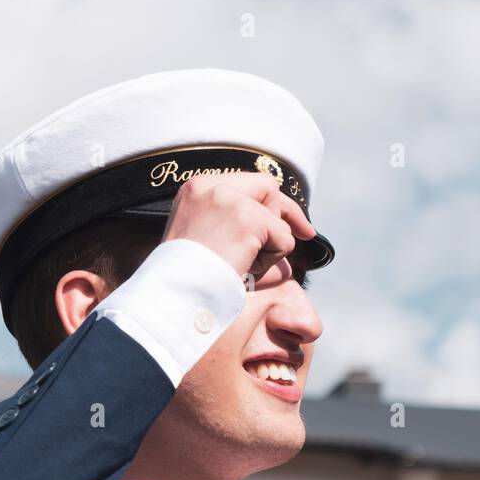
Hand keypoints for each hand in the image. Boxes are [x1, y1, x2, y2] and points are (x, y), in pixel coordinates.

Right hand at [160, 170, 315, 281]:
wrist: (172, 296)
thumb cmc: (187, 281)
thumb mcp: (206, 244)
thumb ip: (237, 229)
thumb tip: (287, 234)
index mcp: (196, 189)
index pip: (247, 183)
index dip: (272, 202)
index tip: (292, 222)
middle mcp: (211, 186)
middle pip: (268, 188)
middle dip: (289, 213)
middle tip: (307, 234)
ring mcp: (230, 200)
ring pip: (277, 218)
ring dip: (269, 248)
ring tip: (241, 267)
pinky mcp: (247, 219)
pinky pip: (282, 240)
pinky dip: (271, 262)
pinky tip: (244, 271)